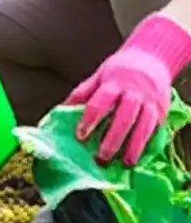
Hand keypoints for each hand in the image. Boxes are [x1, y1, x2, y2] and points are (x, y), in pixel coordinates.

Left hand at [65, 14, 190, 165]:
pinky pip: (155, 128)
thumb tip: (62, 108)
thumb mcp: (98, 77)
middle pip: (123, 118)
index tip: (80, 136)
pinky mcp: (161, 110)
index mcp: (112, 84)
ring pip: (142, 125)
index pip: (99, 102)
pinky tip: (139, 156)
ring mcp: (149, 102)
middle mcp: (132, 93)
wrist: (150, 59)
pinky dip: (147, 143)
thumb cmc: (118, 72)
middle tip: (100, 157)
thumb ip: (83, 93)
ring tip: (124, 163)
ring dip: (133, 146)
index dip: (89, 120)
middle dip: (112, 139)